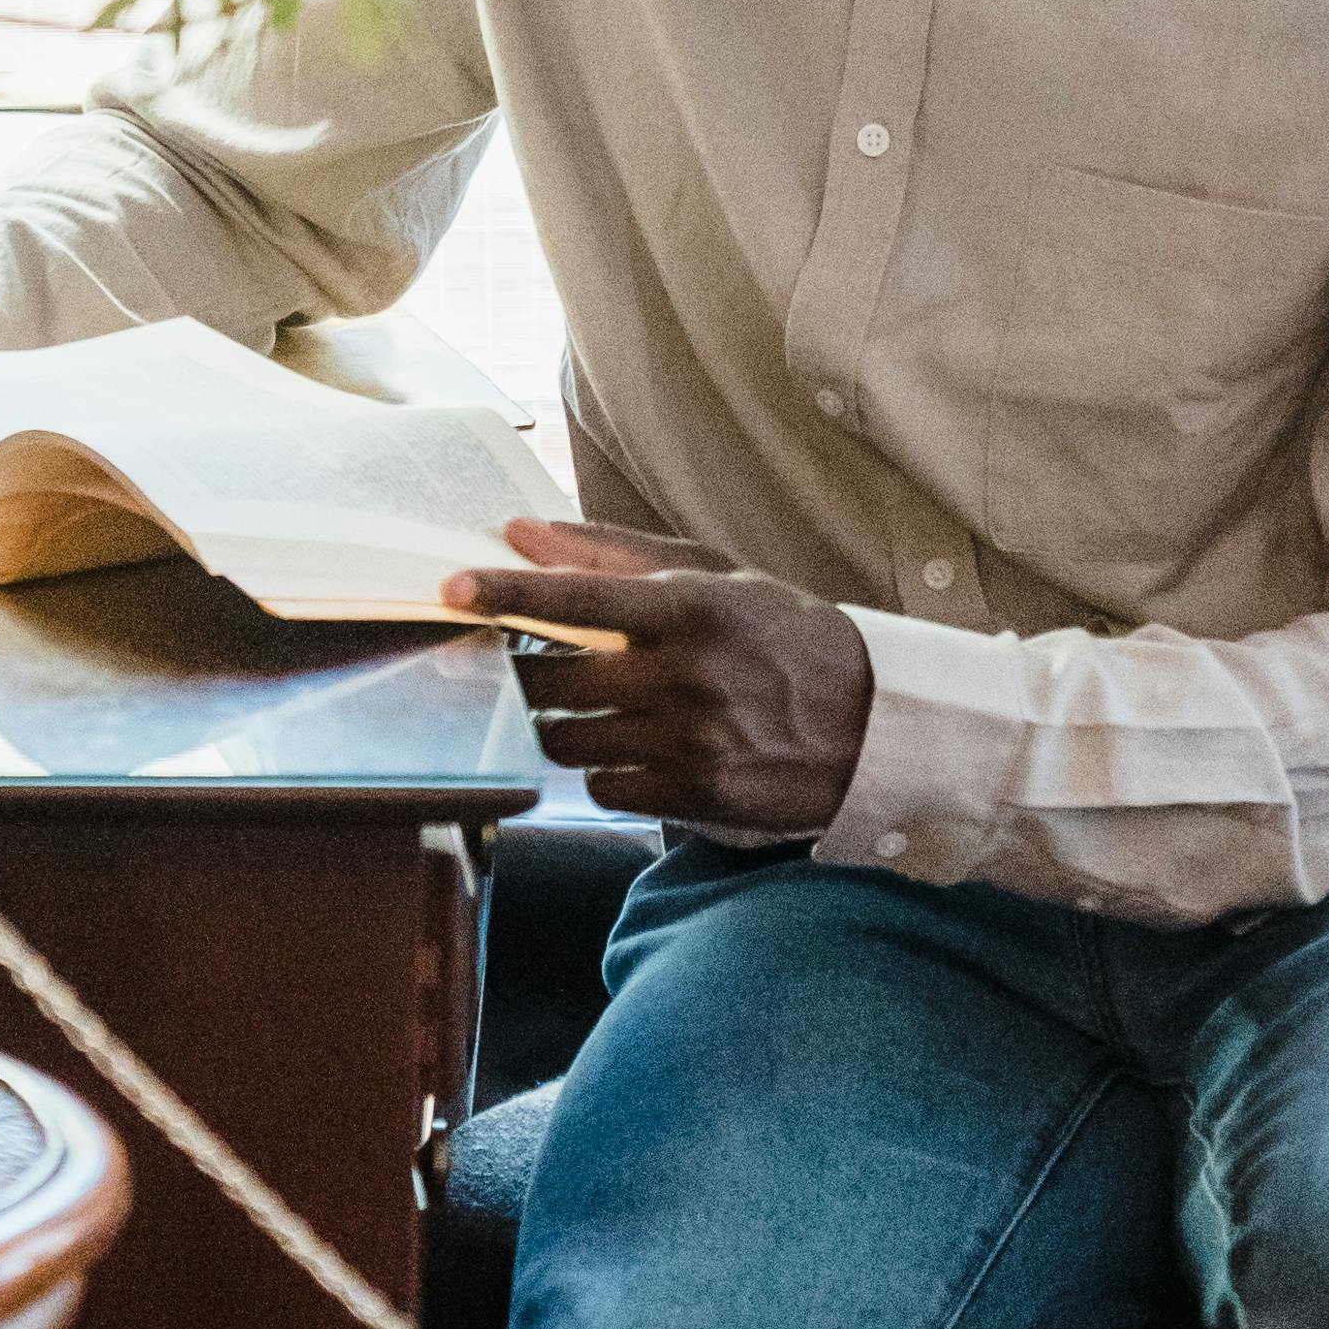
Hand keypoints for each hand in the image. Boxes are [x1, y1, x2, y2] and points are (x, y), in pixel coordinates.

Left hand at [444, 517, 877, 837]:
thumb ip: (613, 554)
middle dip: (536, 673)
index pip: (574, 598)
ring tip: (600, 711)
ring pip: (567, 741)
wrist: (874, 723)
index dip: (505, 593)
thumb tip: (522, 533)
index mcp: (689, 608)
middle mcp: (686, 674)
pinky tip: (640, 752)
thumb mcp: (714, 578)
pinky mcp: (696, 796)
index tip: (454, 588)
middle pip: (551, 681)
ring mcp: (690, 740)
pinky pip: (602, 789)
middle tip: (552, 664)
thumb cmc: (784, 636)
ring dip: (566, 727)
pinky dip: (605, 773)